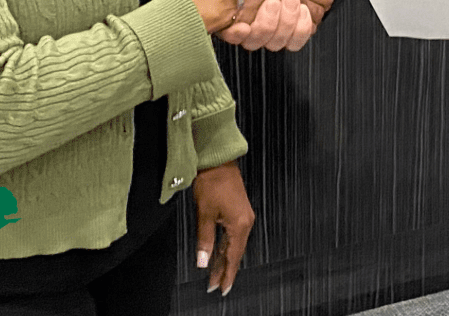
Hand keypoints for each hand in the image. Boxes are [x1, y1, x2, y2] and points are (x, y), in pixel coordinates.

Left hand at [192, 161, 254, 296]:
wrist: (219, 160)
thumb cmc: (213, 181)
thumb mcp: (205, 213)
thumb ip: (204, 239)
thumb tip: (203, 261)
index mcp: (240, 224)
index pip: (233, 256)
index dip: (227, 274)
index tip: (221, 288)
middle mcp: (245, 221)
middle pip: (235, 252)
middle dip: (224, 269)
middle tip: (216, 285)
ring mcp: (244, 216)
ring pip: (233, 244)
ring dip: (224, 258)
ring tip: (215, 273)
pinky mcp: (239, 210)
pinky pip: (233, 235)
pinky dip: (226, 246)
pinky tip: (218, 252)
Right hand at [220, 0, 356, 50]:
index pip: (228, 26)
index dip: (233, 33)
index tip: (243, 27)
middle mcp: (258, 10)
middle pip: (255, 40)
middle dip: (265, 26)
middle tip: (274, 2)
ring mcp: (280, 18)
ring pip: (277, 41)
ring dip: (286, 26)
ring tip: (294, 0)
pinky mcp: (300, 21)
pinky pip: (299, 39)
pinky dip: (303, 28)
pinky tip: (305, 10)